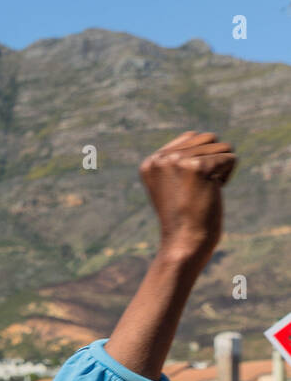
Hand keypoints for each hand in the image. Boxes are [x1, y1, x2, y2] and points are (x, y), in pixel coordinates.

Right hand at [139, 131, 236, 262]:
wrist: (183, 243)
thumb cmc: (184, 218)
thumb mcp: (173, 185)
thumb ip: (180, 159)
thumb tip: (201, 137)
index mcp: (150, 163)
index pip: (191, 137)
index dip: (199, 160)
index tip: (187, 187)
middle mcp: (160, 159)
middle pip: (207, 137)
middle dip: (212, 161)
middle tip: (197, 189)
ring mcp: (177, 162)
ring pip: (221, 145)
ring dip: (221, 168)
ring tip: (204, 191)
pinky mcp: (197, 168)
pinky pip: (230, 157)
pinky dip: (228, 176)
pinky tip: (212, 193)